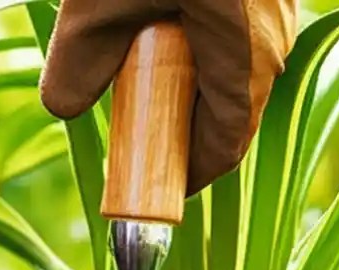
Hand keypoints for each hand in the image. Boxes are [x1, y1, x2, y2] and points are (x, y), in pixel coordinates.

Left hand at [40, 0, 296, 194]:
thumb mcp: (94, 5)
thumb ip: (76, 67)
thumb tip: (62, 108)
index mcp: (243, 63)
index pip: (222, 148)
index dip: (185, 175)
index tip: (151, 182)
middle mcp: (271, 38)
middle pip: (228, 105)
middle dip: (177, 117)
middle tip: (131, 119)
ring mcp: (275, 3)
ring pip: (232, 59)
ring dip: (184, 69)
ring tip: (134, 52)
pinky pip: (235, 22)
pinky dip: (195, 30)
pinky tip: (154, 7)